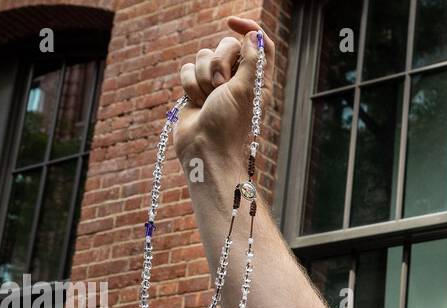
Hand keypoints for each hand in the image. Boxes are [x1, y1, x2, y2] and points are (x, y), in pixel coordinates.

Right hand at [173, 17, 275, 172]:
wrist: (204, 148)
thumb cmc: (229, 124)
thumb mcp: (246, 89)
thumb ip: (252, 60)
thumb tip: (253, 36)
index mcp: (257, 79)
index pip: (259, 43)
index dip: (248, 28)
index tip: (231, 22)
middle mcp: (238, 78)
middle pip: (226, 45)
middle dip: (219, 62)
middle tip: (221, 86)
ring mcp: (215, 83)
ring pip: (203, 55)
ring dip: (203, 77)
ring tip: (208, 99)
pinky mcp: (196, 88)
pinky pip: (187, 69)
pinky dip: (190, 85)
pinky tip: (196, 102)